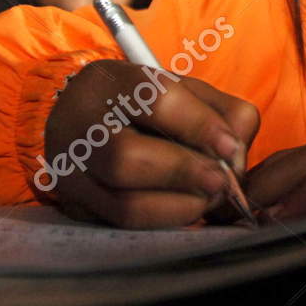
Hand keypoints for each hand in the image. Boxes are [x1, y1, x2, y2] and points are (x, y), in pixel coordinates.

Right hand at [41, 60, 258, 227]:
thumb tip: (236, 155)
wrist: (83, 122)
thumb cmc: (143, 106)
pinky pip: (124, 225)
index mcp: (109, 81)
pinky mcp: (75, 205)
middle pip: (127, 157)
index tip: (230, 146)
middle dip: (186, 173)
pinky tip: (186, 209)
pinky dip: (165, 220)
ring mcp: (69, 170)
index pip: (155, 100)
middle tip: (221, 181)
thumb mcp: (181, 90)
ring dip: (181, 205)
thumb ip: (220, 112)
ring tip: (208, 197)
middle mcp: (78, 124)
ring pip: (125, 202)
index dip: (200, 126)